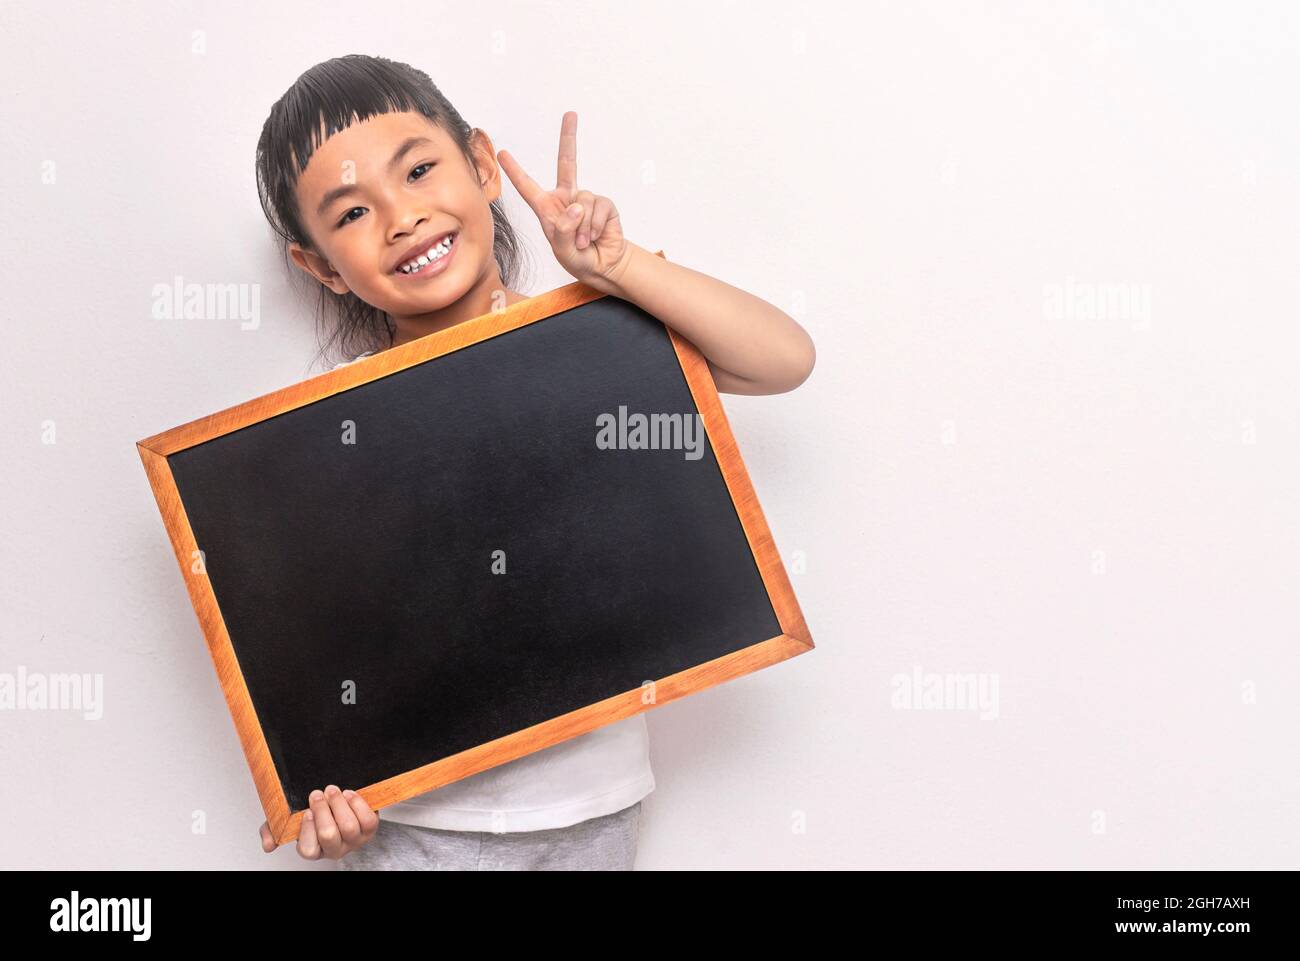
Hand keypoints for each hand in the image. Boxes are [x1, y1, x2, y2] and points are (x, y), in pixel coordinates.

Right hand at [258, 785, 377, 859]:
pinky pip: (367, 819)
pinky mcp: (370, 829)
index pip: (308, 849)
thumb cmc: (316, 814)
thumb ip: (274, 829)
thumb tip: (268, 845)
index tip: (306, 811)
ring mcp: (354, 841)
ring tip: (331, 790)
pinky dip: (357, 803)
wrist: (343, 803)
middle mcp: (335, 849)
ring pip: (348, 826)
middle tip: (316, 794)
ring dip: (338, 804)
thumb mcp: (291, 820)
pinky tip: (348, 794)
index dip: (307, 829)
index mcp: (314, 849)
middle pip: (328, 834)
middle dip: (322, 811)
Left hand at [497, 111, 631, 294]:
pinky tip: (595, 236)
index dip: (515, 171)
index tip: (502, 153)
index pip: (528, 187)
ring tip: (582, 242)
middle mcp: (567, 198)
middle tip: (571, 114)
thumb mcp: (562, 250)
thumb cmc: (577, 258)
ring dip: (582, 227)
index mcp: (547, 208)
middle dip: (569, 137)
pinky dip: (595, 226)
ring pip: (582, 202)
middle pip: (567, 162)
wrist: (603, 266)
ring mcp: (586, 200)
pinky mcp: (604, 206)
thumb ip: (563, 229)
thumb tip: (577, 205)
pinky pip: (598, 209)